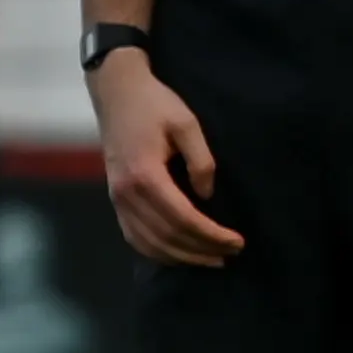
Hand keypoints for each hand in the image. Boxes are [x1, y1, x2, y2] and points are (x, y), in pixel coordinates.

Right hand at [89, 52, 243, 266]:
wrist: (117, 93)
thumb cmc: (156, 105)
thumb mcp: (187, 124)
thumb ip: (201, 161)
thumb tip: (207, 195)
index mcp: (145, 175)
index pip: (183, 218)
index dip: (211, 235)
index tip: (237, 242)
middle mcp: (126, 193)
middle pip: (167, 236)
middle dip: (202, 249)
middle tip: (232, 253)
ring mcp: (116, 198)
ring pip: (148, 242)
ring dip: (181, 257)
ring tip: (211, 259)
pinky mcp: (114, 198)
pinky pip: (133, 235)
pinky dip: (156, 251)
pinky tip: (178, 255)